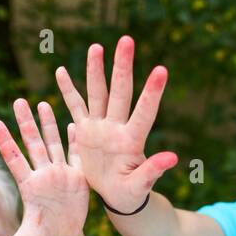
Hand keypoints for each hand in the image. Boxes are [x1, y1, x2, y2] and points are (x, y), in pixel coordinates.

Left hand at [0, 99, 89, 235]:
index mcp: (30, 186)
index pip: (14, 160)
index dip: (6, 142)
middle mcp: (43, 175)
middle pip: (33, 144)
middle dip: (26, 122)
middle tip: (18, 100)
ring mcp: (60, 174)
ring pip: (53, 143)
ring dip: (48, 124)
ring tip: (42, 103)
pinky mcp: (76, 178)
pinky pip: (76, 155)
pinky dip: (75, 140)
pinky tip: (74, 122)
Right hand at [54, 35, 178, 212]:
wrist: (117, 195)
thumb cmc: (132, 193)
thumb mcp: (140, 185)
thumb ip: (153, 171)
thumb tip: (174, 158)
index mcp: (132, 140)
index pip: (144, 112)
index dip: (152, 92)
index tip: (161, 70)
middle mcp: (117, 127)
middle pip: (120, 92)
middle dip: (122, 67)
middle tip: (126, 40)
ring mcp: (101, 127)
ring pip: (98, 93)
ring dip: (96, 71)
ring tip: (96, 47)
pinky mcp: (85, 131)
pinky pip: (75, 106)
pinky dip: (68, 90)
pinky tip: (61, 71)